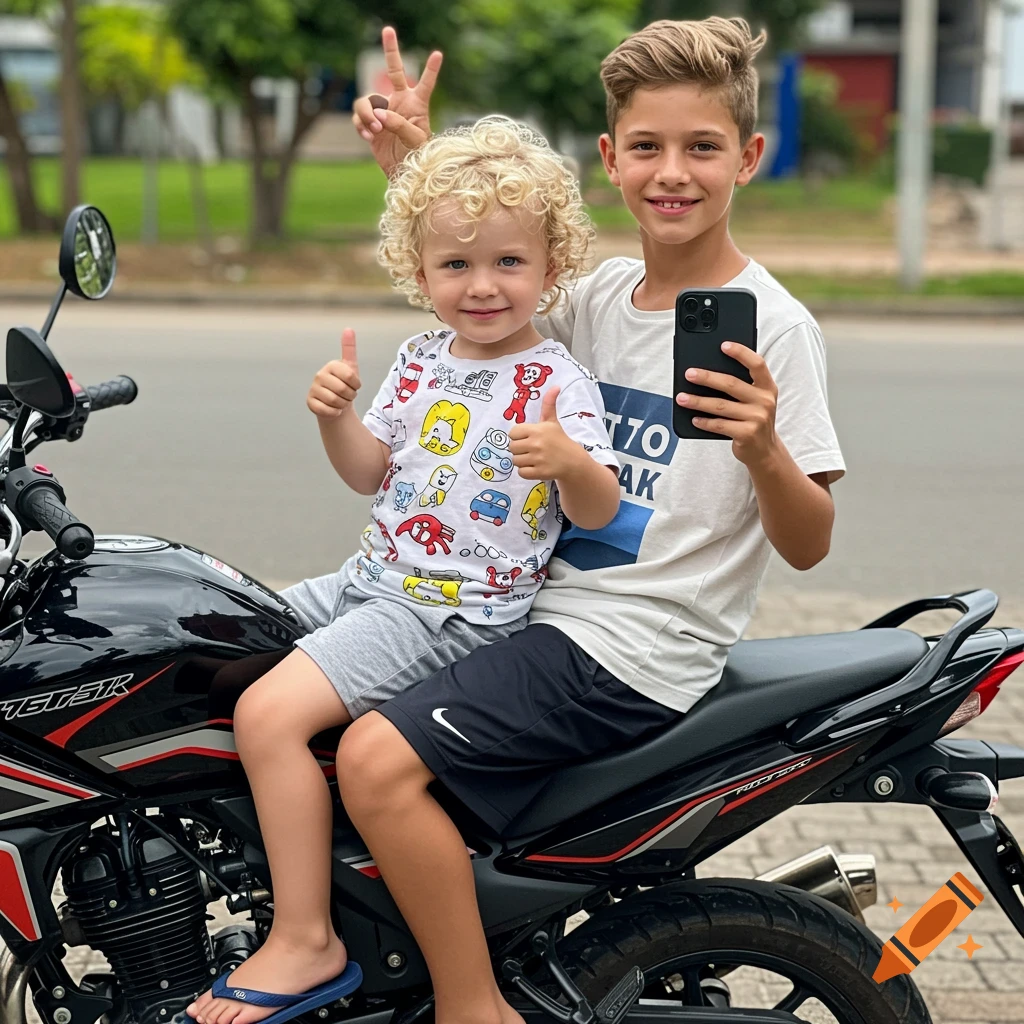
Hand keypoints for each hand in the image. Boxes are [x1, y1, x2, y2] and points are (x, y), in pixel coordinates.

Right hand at [307, 328, 361, 419]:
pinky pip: (327, 411)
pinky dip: (335, 412)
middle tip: (347, 395)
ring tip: (341, 401)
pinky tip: (334, 409)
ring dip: (343, 405)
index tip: (354, 385)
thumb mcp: (350, 367)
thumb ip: (349, 349)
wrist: (336, 403)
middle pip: (343, 390)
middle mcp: (319, 375)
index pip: (351, 376)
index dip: (356, 385)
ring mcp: (313, 389)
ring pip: (335, 401)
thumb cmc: (345, 384)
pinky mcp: (310, 402)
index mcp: (331, 365)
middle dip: (350, 396)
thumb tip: (348, 328)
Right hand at [351, 26, 441, 176]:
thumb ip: (399, 123)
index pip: (425, 84)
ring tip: (375, 130)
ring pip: (367, 100)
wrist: (402, 172)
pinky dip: (361, 124)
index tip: (438, 54)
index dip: (431, 69)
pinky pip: (359, 116)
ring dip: (367, 114)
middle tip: (388, 29)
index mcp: (417, 105)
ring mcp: (384, 110)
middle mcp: (400, 102)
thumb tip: (379, 113)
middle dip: (391, 50)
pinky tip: (369, 136)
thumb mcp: (414, 140)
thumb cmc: (417, 157)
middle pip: (393, 70)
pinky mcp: (370, 123)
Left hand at [509, 388, 582, 479]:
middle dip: (519, 449)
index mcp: (538, 429)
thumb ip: (549, 404)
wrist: (573, 462)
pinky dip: (526, 471)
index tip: (528, 438)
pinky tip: (535, 467)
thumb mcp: (552, 422)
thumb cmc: (560, 440)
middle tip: (531, 449)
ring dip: (522, 461)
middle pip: (512, 447)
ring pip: (515, 460)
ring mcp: (538, 459)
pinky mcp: (539, 472)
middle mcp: (537, 443)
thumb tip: (555, 386)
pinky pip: (521, 472)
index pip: (513, 433)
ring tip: (533, 458)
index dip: (518, 436)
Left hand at [676, 342, 778, 465]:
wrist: (764, 450)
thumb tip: (707, 372)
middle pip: (731, 384)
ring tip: (681, 398)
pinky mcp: (747, 434)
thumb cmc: (753, 420)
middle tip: (689, 374)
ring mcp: (757, 418)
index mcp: (767, 387)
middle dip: (707, 377)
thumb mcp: (755, 400)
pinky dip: (704, 422)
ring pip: (721, 406)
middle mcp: (765, 401)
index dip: (740, 353)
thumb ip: (741, 386)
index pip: (756, 364)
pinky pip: (719, 425)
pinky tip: (693, 418)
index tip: (723, 345)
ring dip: (698, 401)